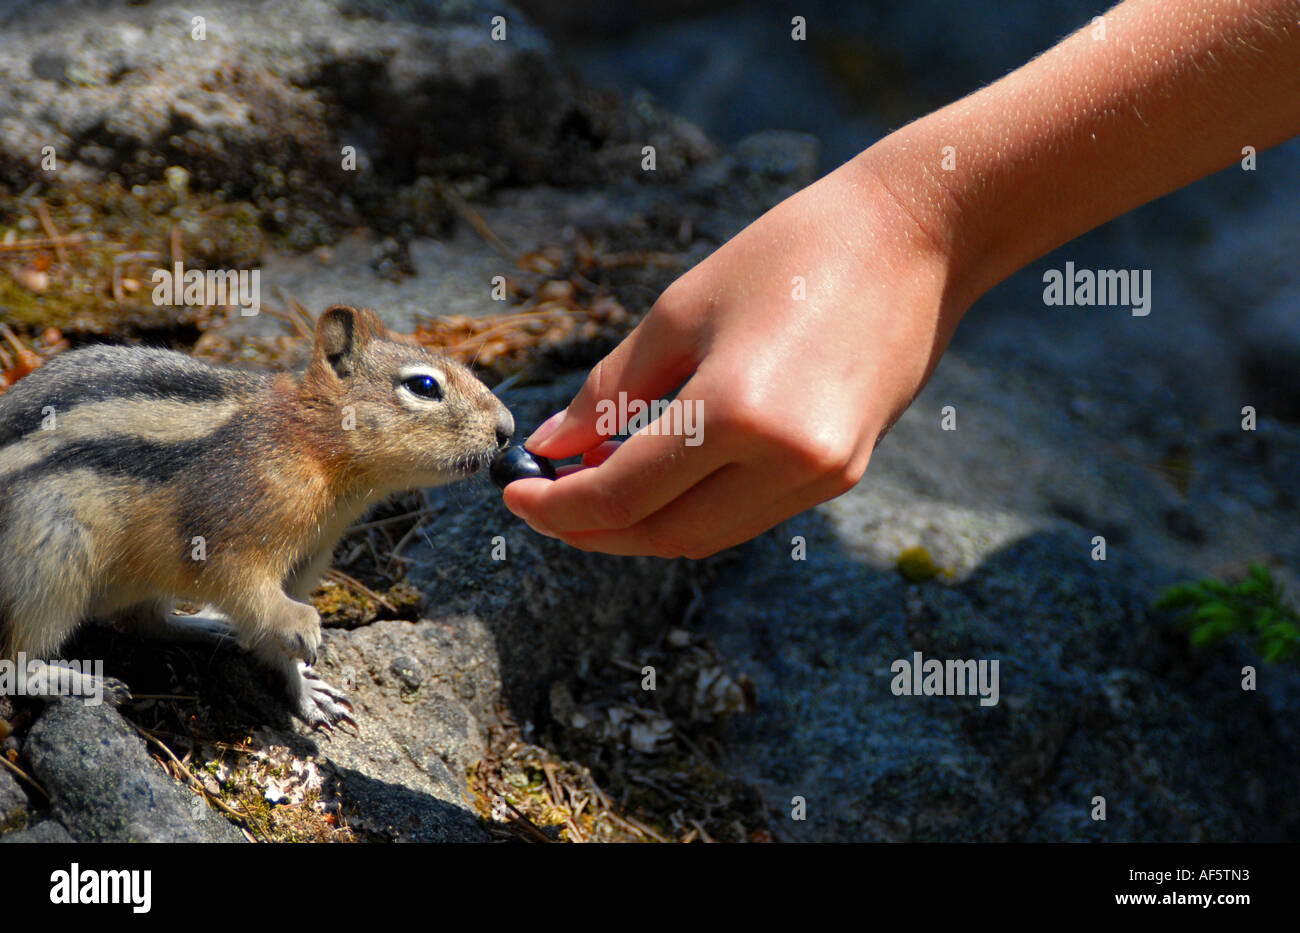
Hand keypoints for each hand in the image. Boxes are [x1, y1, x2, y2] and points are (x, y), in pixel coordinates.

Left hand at [502, 156, 966, 557]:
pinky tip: (662, 472)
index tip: (513, 496)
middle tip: (547, 502)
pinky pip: (749, 513)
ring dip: (643, 523)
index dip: (558, 507)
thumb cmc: (788, 252)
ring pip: (708, 534)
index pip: (623, 496)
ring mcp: (824, 477)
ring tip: (596, 482)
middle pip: (665, 535)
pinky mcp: (845, 474)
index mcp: (737, 412)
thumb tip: (550, 450)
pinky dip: (695, 505)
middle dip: (594, 530)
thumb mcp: (679, 312)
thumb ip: (609, 392)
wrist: (915, 237)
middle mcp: (787, 462)